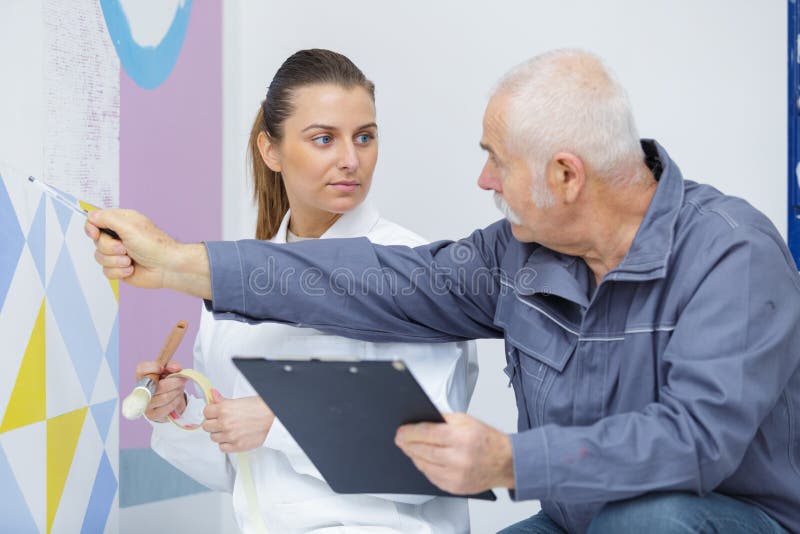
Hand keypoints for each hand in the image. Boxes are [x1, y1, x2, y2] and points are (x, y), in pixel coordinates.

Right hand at [84, 209, 210, 297]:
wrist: (167, 268)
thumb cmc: (154, 245)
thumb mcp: (129, 226)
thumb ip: (107, 219)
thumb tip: (91, 215)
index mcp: (121, 222)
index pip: (95, 221)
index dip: (91, 228)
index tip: (96, 234)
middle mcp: (119, 236)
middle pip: (97, 242)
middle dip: (109, 248)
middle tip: (125, 248)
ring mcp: (118, 253)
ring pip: (99, 257)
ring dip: (115, 261)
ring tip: (130, 260)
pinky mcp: (120, 268)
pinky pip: (106, 271)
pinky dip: (118, 271)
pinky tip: (131, 269)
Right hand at [137, 359, 187, 422]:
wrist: (167, 397)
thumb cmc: (166, 381)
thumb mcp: (169, 370)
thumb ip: (172, 365)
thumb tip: (176, 368)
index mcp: (141, 376)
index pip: (141, 369)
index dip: (153, 367)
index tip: (163, 368)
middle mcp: (140, 390)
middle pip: (159, 386)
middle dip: (175, 382)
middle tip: (182, 380)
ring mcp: (145, 404)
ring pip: (165, 397)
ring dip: (176, 392)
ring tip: (178, 389)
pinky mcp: (152, 415)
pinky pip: (167, 407)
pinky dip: (175, 402)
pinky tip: (176, 398)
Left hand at [202, 393, 274, 452]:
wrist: (274, 419)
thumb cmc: (262, 408)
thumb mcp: (241, 400)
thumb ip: (224, 401)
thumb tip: (214, 396)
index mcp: (224, 409)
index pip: (205, 412)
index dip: (211, 412)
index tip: (215, 413)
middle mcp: (225, 423)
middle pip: (206, 426)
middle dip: (213, 423)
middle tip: (221, 421)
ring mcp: (230, 436)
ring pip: (213, 438)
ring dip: (220, 434)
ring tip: (230, 429)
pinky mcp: (237, 446)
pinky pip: (222, 448)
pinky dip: (226, 444)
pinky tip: (233, 437)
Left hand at [394, 412, 514, 494]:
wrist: (506, 462)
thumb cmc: (487, 440)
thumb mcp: (466, 420)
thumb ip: (443, 419)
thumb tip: (420, 420)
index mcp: (461, 437)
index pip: (426, 434)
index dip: (409, 432)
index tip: (400, 431)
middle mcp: (458, 458)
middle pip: (422, 451)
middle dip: (408, 444)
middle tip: (400, 439)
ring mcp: (456, 476)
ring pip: (424, 465)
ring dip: (414, 456)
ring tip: (410, 448)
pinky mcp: (455, 487)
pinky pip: (432, 477)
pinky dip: (425, 467)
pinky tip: (423, 460)